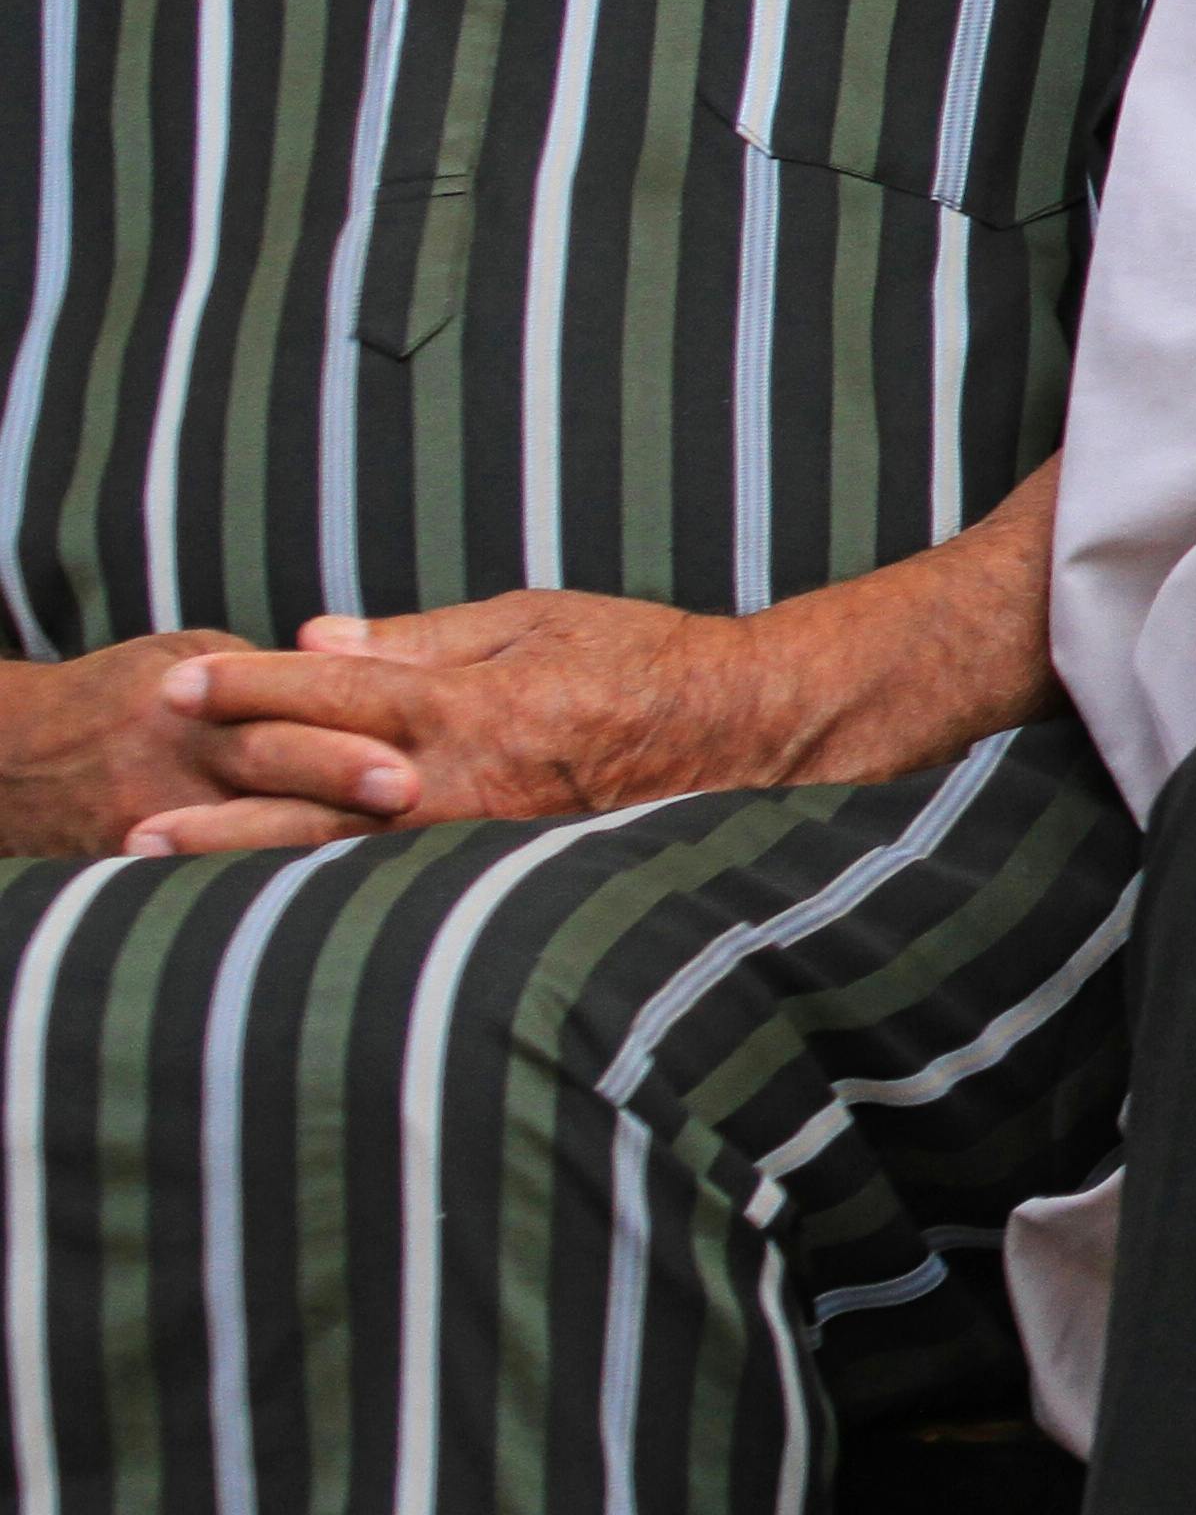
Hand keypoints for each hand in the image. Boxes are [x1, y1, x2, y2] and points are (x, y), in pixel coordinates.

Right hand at [0, 632, 383, 859]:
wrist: (4, 757)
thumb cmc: (122, 696)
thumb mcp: (189, 659)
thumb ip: (274, 679)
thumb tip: (372, 689)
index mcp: (195, 699)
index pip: (279, 708)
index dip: (342, 730)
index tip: (410, 755)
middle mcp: (176, 762)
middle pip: (268, 764)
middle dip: (338, 776)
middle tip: (408, 789)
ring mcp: (151, 822)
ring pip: (245, 837)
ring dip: (310, 849)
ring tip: (375, 871)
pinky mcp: (131, 872)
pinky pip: (206, 884)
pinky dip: (261, 896)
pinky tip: (317, 914)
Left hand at [150, 591, 802, 840]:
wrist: (740, 729)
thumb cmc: (640, 658)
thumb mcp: (531, 617)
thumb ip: (421, 638)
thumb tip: (316, 643)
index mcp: (468, 701)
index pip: (333, 689)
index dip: (251, 684)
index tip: (182, 681)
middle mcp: (463, 778)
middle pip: (315, 795)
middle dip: (221, 805)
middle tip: (137, 825)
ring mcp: (480, 835)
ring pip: (343, 854)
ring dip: (251, 861)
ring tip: (175, 872)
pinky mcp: (501, 871)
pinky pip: (396, 881)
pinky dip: (325, 887)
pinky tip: (274, 897)